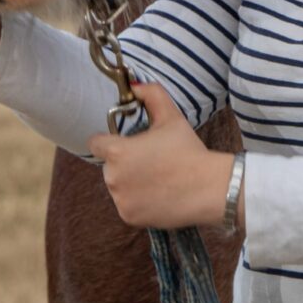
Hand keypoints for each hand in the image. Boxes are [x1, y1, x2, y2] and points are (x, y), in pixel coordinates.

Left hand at [88, 81, 236, 230]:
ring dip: (131, 183)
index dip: (108, 141)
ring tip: (157, 179)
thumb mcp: (170, 116)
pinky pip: (127, 205)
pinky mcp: (129, 217)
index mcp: (117, 151)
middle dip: (124, 163)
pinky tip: (159, 195)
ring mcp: (120, 199)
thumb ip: (151, 94)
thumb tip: (134, 85)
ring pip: (118, 187)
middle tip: (151, 161)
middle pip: (109, 166)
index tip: (124, 143)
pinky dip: (138, 202)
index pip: (95, 143)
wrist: (207, 188)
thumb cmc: (188, 150)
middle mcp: (113, 177)